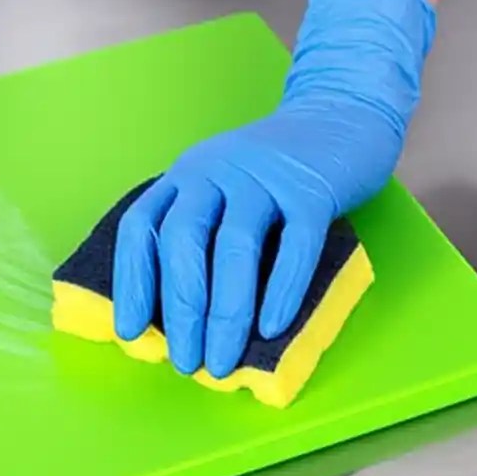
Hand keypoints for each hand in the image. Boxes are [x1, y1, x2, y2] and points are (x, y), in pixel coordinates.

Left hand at [112, 0, 435, 376]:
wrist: (346, 112)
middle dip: (182, 310)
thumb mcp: (230, 186)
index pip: (144, 227)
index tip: (130, 333)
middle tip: (188, 362)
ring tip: (223, 359)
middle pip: (186, 243)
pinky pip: (295, 246)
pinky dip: (281, 290)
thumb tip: (190, 313)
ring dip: (225, 311)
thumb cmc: (285, 166)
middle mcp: (217, 170)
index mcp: (189, 174)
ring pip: (236, 248)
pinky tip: (271, 327)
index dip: (131, 282)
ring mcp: (267, 177)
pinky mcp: (314, 189)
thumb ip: (209, 229)